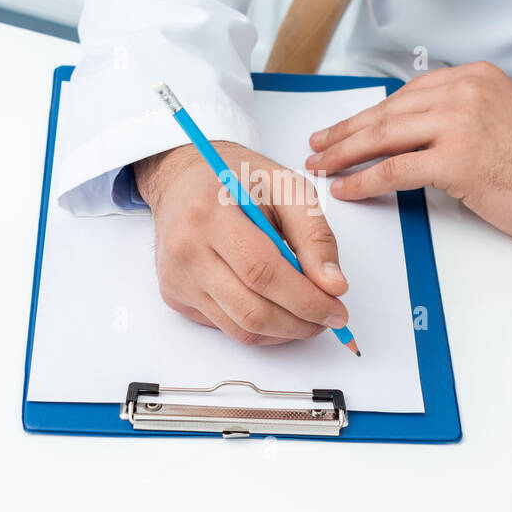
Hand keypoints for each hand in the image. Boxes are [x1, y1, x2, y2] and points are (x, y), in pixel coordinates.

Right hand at [135, 142, 349, 345]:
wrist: (184, 181)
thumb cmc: (238, 180)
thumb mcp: (287, 187)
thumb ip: (315, 234)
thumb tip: (333, 286)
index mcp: (210, 213)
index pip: (262, 272)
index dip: (305, 299)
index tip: (336, 309)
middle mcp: (185, 249)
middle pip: (251, 309)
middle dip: (300, 323)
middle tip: (328, 318)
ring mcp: (176, 277)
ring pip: (240, 328)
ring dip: (283, 331)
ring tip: (308, 317)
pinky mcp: (176, 296)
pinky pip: (226, 328)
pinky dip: (261, 328)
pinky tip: (276, 308)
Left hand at [305, 62, 511, 244]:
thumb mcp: (500, 118)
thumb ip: (459, 115)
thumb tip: (411, 133)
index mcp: (473, 77)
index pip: (405, 95)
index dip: (368, 115)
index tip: (344, 128)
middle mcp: (464, 91)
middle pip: (387, 112)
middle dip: (346, 132)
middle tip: (317, 146)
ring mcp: (460, 123)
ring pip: (383, 137)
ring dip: (345, 153)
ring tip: (321, 167)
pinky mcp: (456, 159)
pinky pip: (394, 170)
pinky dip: (362, 180)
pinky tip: (345, 188)